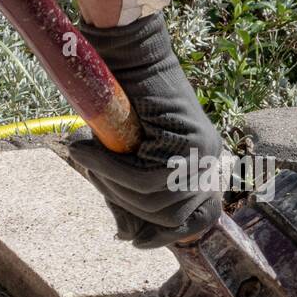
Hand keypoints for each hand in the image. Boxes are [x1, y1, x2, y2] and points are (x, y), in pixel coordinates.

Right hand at [66, 13, 222, 248]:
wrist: (128, 55)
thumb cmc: (122, 103)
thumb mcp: (126, 160)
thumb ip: (130, 196)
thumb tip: (128, 238)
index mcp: (200, 168)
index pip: (196, 219)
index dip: (167, 235)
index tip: (139, 241)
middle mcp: (210, 163)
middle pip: (169, 216)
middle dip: (124, 202)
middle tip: (92, 172)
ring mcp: (204, 153)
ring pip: (154, 199)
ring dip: (112, 183)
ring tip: (87, 156)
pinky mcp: (191, 142)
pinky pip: (144, 178)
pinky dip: (110, 170)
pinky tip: (87, 152)